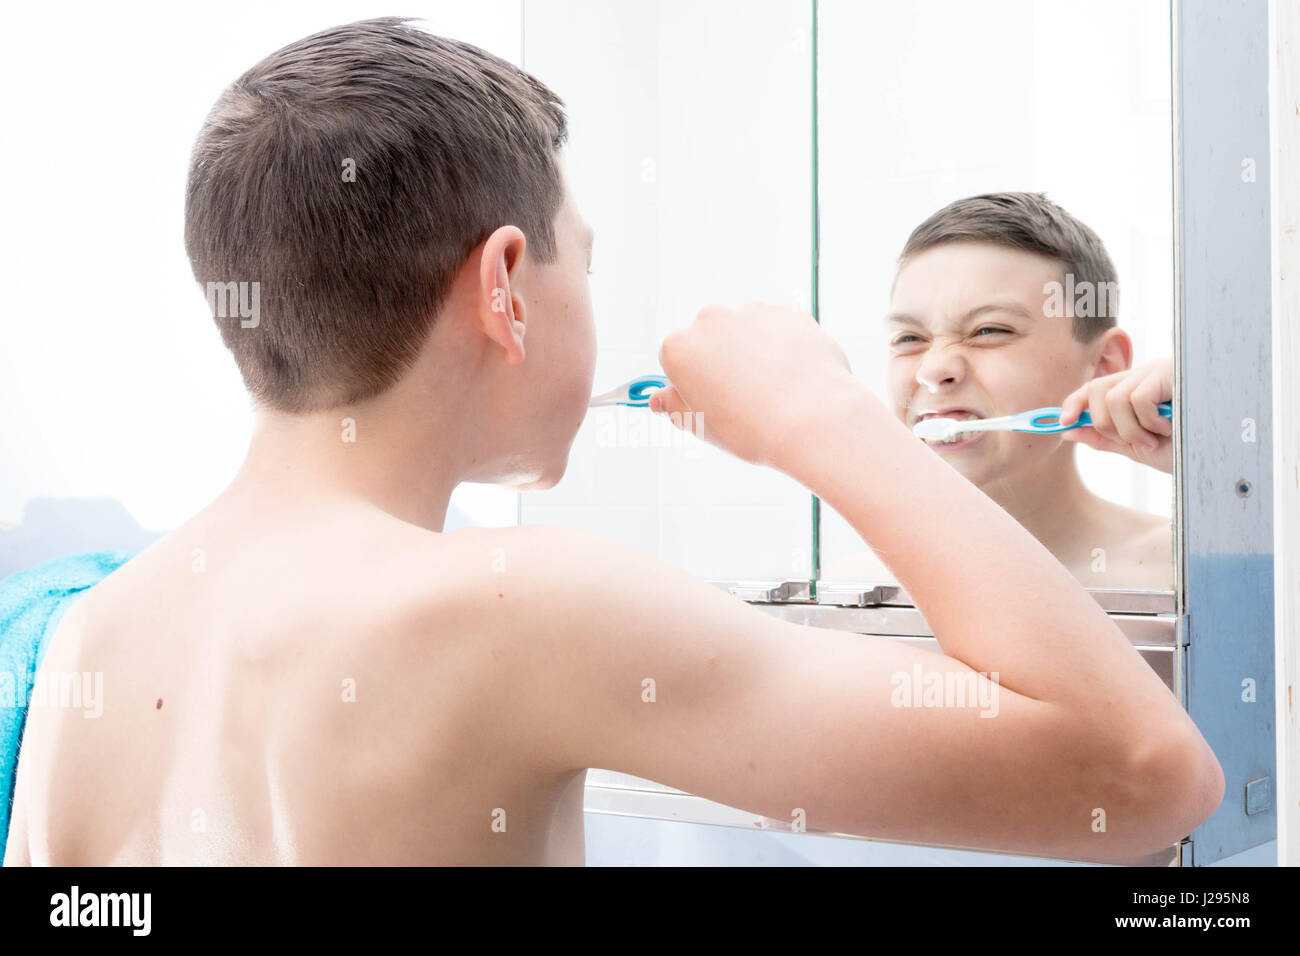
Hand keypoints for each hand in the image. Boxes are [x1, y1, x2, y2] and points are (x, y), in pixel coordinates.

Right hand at [649, 301, 854, 467]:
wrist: (810, 420)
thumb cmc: (753, 427)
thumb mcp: (701, 426)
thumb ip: (676, 406)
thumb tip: (662, 400)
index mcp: (679, 347)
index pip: (675, 359)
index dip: (691, 382)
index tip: (706, 398)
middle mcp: (711, 320)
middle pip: (710, 338)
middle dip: (721, 361)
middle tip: (740, 397)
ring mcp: (752, 312)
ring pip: (746, 329)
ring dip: (753, 350)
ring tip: (770, 389)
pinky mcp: (788, 312)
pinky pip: (780, 327)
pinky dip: (783, 345)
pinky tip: (791, 376)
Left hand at [1057, 357, 1173, 473]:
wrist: (1219, 453)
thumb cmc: (1183, 447)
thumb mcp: (1135, 447)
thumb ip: (1103, 438)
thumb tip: (1067, 430)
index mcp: (1132, 389)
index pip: (1092, 388)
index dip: (1074, 402)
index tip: (1063, 422)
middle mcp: (1142, 375)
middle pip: (1096, 390)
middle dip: (1105, 425)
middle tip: (1134, 442)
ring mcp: (1156, 371)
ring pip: (1113, 398)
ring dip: (1130, 429)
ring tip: (1155, 438)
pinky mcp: (1169, 373)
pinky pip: (1136, 399)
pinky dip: (1147, 421)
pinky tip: (1169, 428)